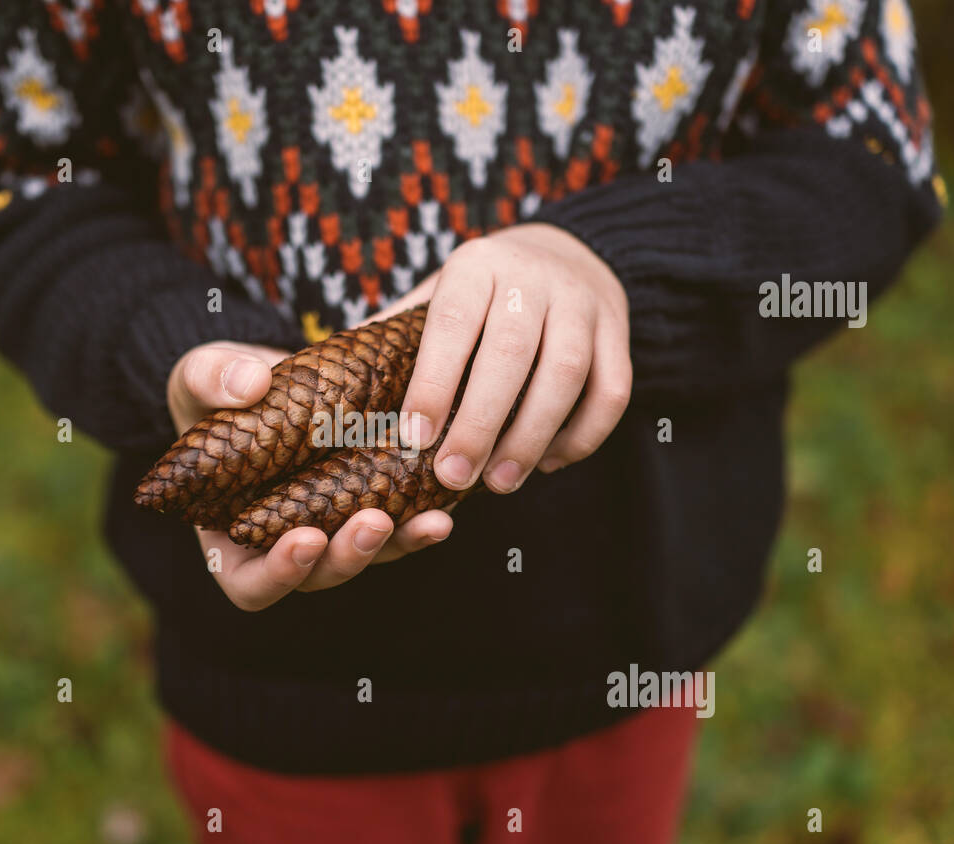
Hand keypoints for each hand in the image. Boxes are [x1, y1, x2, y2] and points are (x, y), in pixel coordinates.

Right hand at [166, 341, 454, 611]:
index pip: (251, 583)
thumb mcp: (200, 378)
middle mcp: (286, 544)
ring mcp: (333, 525)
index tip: (306, 538)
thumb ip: (211, 379)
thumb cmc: (217, 391)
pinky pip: (400, 518)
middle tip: (373, 522)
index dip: (279, 573)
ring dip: (399, 541)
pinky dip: (422, 512)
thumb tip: (250, 384)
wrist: (267, 377)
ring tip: (430, 519)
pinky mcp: (370, 500)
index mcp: (231, 538)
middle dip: (350, 554)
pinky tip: (449, 498)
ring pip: (369, 553)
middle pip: (321, 574)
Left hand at [392, 222, 631, 492]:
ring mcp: (582, 303)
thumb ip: (398, 334)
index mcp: (476, 267)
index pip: (453, 323)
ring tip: (500, 483)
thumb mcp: (438, 295)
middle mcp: (532, 278)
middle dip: (480, 423)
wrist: (566, 251)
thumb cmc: (483, 293)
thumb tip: (334, 386)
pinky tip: (549, 463)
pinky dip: (583, 435)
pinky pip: (612, 390)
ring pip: (566, 374)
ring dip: (532, 436)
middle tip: (453, 477)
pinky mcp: (619, 331)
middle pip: (511, 354)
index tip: (413, 437)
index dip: (434, 383)